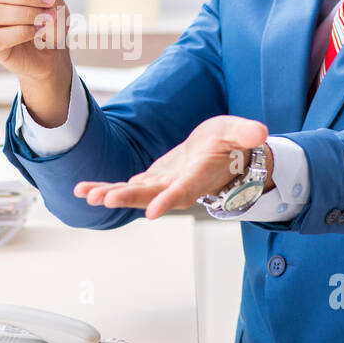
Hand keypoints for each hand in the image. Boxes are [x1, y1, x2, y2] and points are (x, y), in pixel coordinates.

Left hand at [74, 115, 271, 218]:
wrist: (223, 156)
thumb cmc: (233, 145)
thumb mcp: (240, 133)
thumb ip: (246, 134)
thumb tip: (260, 132)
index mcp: (199, 176)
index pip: (184, 190)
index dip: (169, 200)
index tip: (152, 210)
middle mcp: (177, 186)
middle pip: (151, 195)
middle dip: (127, 197)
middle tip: (104, 198)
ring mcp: (161, 185)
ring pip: (132, 193)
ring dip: (109, 193)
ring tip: (85, 194)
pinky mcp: (150, 180)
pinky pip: (124, 187)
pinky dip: (104, 188)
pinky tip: (83, 190)